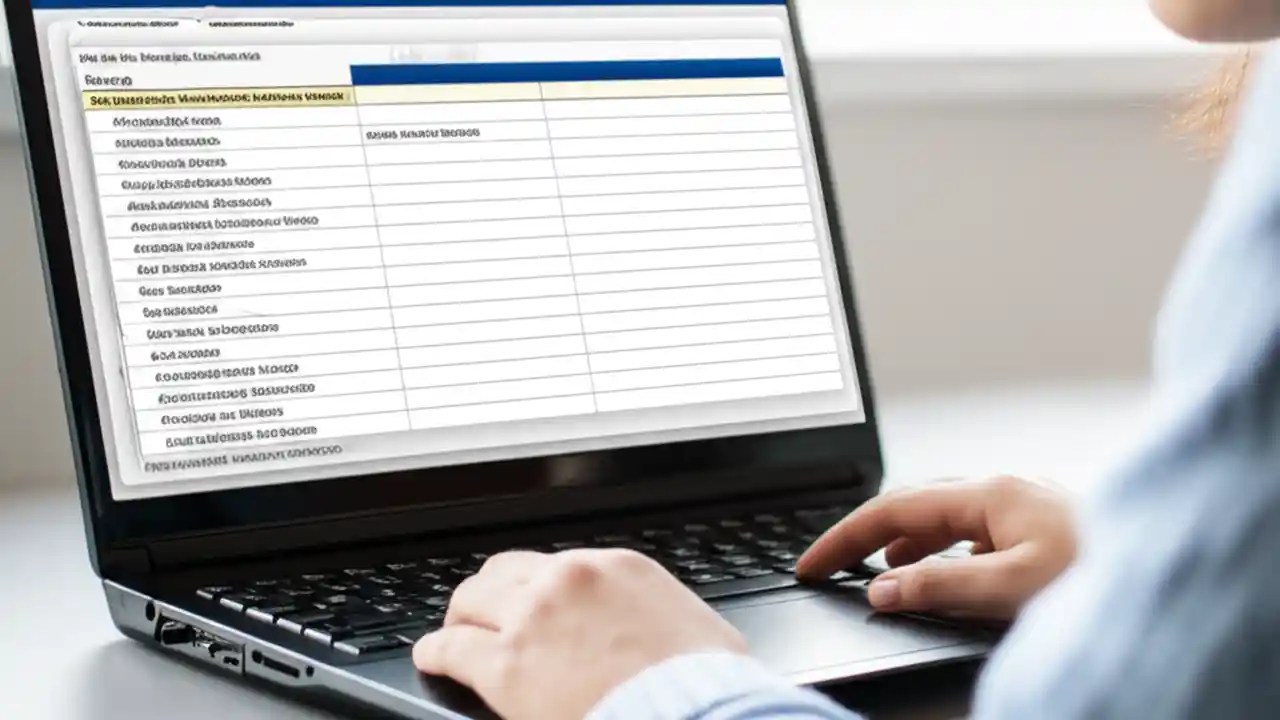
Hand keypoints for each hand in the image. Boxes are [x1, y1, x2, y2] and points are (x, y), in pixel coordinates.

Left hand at [413, 549, 745, 719]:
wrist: (692, 715)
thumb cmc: (705, 687)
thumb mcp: (695, 630)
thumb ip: (659, 617)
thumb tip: (661, 634)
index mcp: (618, 568)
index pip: (557, 565)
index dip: (537, 587)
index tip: (534, 602)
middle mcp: (570, 580)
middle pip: (505, 572)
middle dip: (492, 595)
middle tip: (484, 613)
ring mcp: (533, 618)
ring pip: (471, 601)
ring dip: (463, 619)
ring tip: (454, 634)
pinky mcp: (506, 665)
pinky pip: (451, 649)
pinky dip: (437, 653)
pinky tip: (433, 658)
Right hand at [797, 476, 1075, 619]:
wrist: (1168, 571)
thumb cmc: (1102, 574)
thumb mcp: (1010, 589)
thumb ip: (939, 587)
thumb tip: (880, 589)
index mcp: (990, 492)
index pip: (894, 508)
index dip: (844, 537)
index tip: (811, 562)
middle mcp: (1003, 490)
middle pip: (913, 504)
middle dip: (865, 535)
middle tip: (831, 566)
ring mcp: (1021, 505)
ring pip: (941, 516)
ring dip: (901, 541)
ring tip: (874, 570)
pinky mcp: (1036, 525)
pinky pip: (969, 531)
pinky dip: (937, 549)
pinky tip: (939, 570)